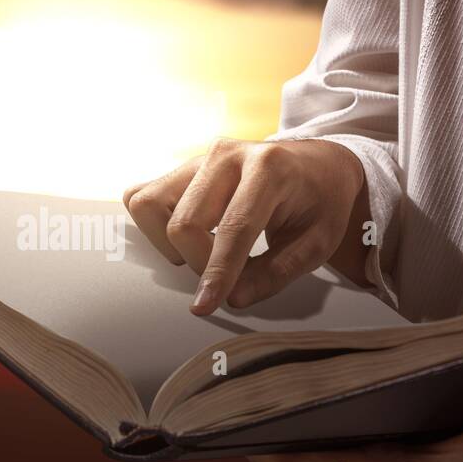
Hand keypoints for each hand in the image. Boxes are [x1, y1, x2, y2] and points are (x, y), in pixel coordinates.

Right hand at [123, 137, 368, 315]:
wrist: (317, 163)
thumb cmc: (320, 201)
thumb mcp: (317, 243)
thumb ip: (275, 274)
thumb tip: (233, 298)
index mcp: (270, 168)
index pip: (234, 229)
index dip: (217, 273)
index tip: (204, 306)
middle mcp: (227, 155)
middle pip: (184, 223)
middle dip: (198, 262)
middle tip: (227, 272)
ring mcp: (199, 157)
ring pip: (150, 206)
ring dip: (169, 243)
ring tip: (203, 250)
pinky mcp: (181, 167)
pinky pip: (142, 197)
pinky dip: (154, 225)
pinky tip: (189, 235)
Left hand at [247, 400, 462, 461]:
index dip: (268, 454)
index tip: (231, 430)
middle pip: (295, 457)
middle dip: (262, 428)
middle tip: (227, 388)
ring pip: (308, 445)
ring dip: (281, 420)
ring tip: (248, 379)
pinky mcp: (382, 451)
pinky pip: (329, 435)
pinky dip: (309, 414)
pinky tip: (297, 382)